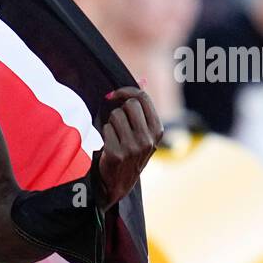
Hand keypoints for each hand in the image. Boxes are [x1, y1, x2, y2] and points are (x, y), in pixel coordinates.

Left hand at [93, 85, 162, 209]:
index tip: (114, 95)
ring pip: (115, 116)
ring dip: (111, 123)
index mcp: (158, 130)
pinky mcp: (117, 154)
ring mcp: (133, 147)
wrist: (119, 183)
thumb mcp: (143, 131)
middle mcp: (148, 139)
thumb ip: (143, 106)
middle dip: (119, 110)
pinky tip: (109, 145)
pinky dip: (105, 134)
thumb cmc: (131, 152)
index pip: (143, 98)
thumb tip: (143, 79)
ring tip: (114, 136)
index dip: (126, 91)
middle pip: (129, 105)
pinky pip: (106, 129)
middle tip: (117, 123)